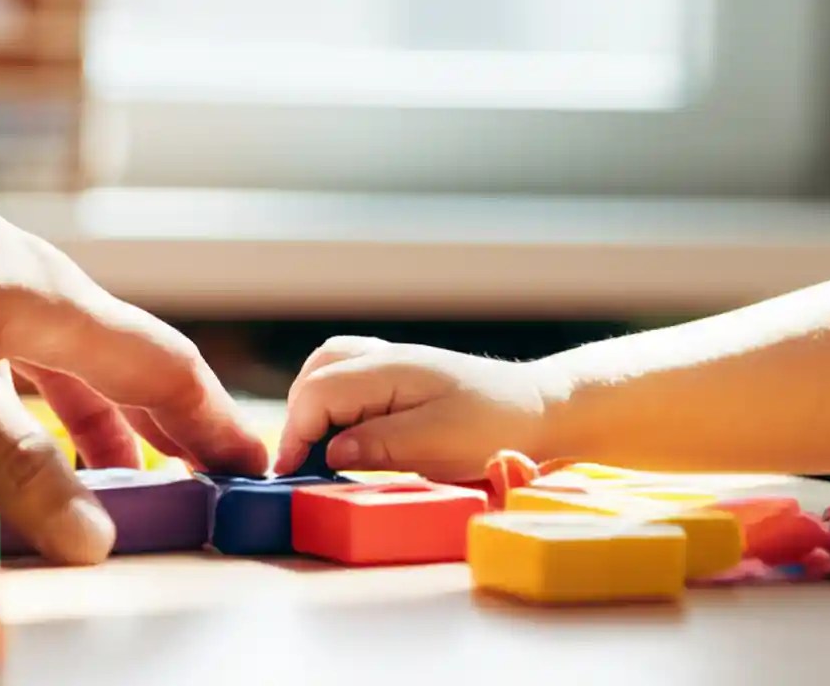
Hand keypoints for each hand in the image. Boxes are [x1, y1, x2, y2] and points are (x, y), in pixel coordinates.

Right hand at [275, 336, 560, 481]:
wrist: (540, 409)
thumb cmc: (494, 427)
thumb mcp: (437, 443)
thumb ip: (379, 444)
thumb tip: (330, 452)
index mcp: (389, 369)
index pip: (319, 391)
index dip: (297, 432)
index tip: (290, 472)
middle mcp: (384, 358)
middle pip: (316, 373)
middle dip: (299, 418)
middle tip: (300, 462)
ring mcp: (391, 363)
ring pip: (328, 370)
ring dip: (312, 406)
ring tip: (315, 448)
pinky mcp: (399, 378)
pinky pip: (348, 378)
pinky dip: (332, 402)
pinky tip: (342, 433)